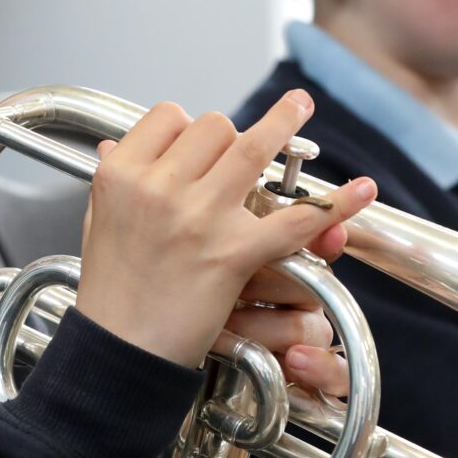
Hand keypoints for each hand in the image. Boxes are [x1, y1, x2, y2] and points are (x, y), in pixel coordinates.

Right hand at [75, 92, 377, 366]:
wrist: (118, 352)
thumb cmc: (108, 294)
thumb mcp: (96, 224)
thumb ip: (111, 180)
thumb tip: (112, 146)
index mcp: (122, 176)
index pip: (168, 118)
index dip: (188, 127)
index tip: (197, 141)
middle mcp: (159, 189)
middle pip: (213, 127)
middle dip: (231, 135)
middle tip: (238, 154)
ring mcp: (198, 218)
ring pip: (252, 149)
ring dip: (284, 121)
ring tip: (300, 105)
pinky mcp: (232, 254)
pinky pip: (294, 220)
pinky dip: (335, 205)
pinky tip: (361, 189)